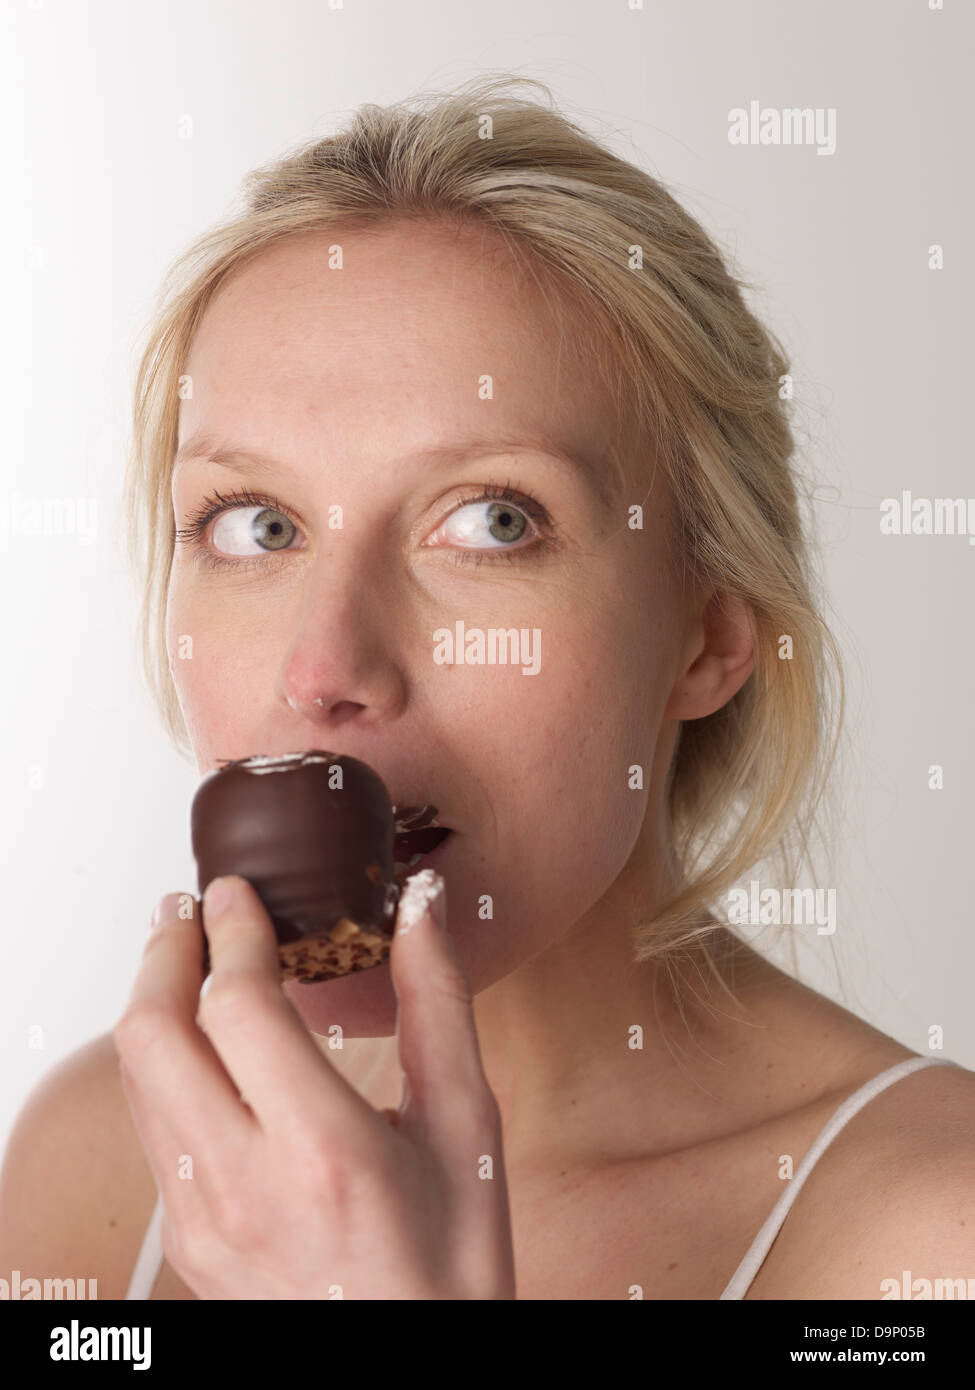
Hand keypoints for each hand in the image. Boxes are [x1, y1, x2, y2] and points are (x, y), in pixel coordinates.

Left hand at [113, 871, 515, 1298]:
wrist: (412, 1371)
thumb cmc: (452, 1263)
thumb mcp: (467, 1126)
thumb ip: (437, 1004)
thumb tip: (422, 907)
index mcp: (324, 1151)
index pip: (236, 1008)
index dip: (229, 932)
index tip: (236, 891)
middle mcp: (244, 1187)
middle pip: (152, 1036)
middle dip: (164, 953)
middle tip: (191, 909)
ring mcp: (202, 1222)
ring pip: (137, 1082)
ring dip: (152, 1003)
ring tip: (187, 958)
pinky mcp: (186, 1242)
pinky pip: (151, 1129)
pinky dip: (160, 1063)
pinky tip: (198, 1041)